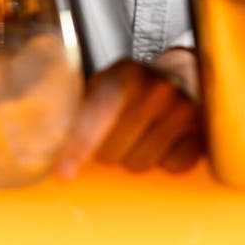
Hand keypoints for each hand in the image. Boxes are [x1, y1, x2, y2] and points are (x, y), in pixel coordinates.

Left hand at [54, 50, 203, 178]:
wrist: (183, 76)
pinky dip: (163, 162)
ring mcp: (183, 111)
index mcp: (126, 73)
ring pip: (140, 165)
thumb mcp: (103, 84)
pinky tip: (164, 142)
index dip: (79, 144)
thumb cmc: (134, 88)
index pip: (99, 112)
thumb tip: (43, 141)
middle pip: (115, 151)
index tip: (64, 171)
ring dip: (134, 158)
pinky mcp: (201, 135)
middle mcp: (158, 88)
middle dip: (108, 152)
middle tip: (116, 136)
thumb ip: (78, 107)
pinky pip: (171, 168)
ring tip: (141, 136)